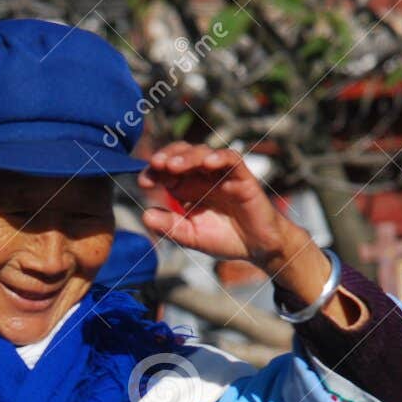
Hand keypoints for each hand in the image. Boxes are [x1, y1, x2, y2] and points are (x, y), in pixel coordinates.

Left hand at [138, 143, 331, 304]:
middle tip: (156, 165)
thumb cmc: (224, 239)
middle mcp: (202, 177)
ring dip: (187, 156)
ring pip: (203, 153)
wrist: (257, 248)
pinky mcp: (242, 176)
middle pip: (182, 155)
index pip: (167, 170)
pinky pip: (231, 159)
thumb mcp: (191, 236)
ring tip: (173, 166)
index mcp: (187, 188)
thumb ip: (170, 227)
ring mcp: (222, 174)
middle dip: (167, 157)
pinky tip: (207, 163)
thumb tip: (145, 215)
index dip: (154, 171)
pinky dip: (219, 157)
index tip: (143, 180)